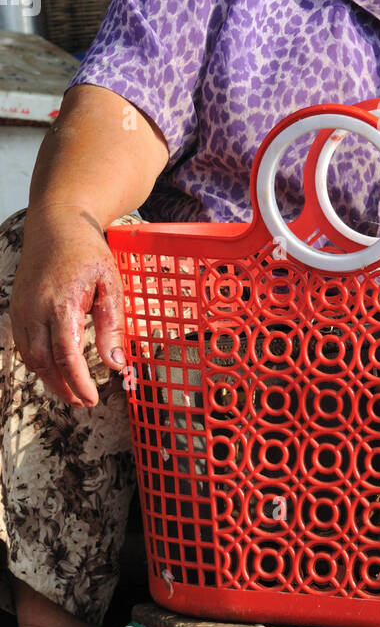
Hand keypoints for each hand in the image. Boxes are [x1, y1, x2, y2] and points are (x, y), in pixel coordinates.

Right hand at [9, 208, 126, 408]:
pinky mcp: (16, 308)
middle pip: (44, 364)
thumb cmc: (87, 251)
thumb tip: (116, 364)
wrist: (56, 223)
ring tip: (72, 391)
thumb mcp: (110, 284)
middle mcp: (34, 310)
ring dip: (50, 379)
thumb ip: (113, 325)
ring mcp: (21, 309)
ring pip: (30, 357)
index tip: (92, 400)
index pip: (67, 356)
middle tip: (84, 403)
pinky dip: (39, 361)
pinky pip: (24, 344)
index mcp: (61, 304)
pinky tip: (56, 367)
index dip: (79, 383)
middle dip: (63, 388)